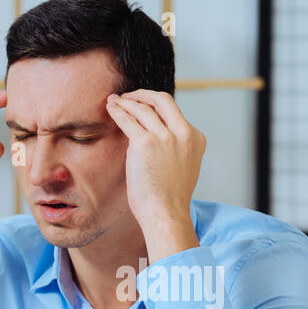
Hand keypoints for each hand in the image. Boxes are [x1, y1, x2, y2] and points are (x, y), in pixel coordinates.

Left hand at [105, 90, 205, 258]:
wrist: (166, 214)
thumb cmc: (169, 198)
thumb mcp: (182, 166)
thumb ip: (174, 148)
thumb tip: (151, 135)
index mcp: (196, 139)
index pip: (175, 113)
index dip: (156, 107)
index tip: (144, 107)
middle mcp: (184, 133)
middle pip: (163, 100)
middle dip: (143, 94)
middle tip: (129, 96)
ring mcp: (166, 136)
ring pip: (143, 108)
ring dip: (126, 101)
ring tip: (114, 101)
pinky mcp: (146, 142)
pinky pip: (128, 120)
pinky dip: (118, 110)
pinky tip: (111, 108)